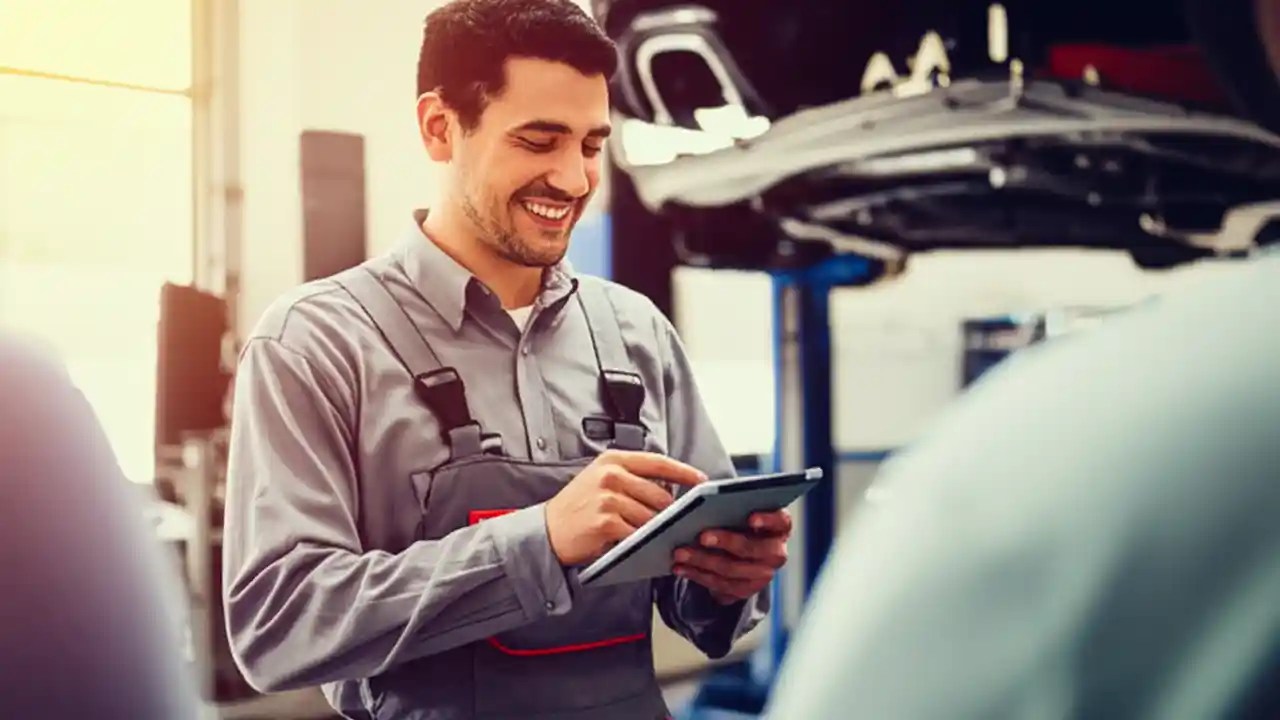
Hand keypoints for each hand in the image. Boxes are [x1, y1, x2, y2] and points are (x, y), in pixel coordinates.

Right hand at [546, 450, 706, 565]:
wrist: (548, 531)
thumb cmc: (579, 507)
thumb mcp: (602, 480)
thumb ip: (633, 478)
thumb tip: (671, 486)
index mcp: (614, 460)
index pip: (658, 462)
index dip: (684, 471)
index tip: (702, 480)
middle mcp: (611, 475)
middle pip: (660, 494)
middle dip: (670, 512)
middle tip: (676, 523)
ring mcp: (608, 498)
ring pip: (652, 516)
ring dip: (656, 530)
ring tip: (655, 536)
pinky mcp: (606, 522)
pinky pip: (638, 534)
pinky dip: (643, 542)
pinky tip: (642, 545)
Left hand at [672, 509, 791, 604]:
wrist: (738, 550)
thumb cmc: (737, 520)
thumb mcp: (740, 509)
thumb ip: (732, 504)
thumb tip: (707, 498)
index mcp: (780, 526)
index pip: (781, 521)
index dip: (768, 520)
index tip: (751, 517)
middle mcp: (776, 552)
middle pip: (753, 549)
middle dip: (726, 542)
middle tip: (701, 536)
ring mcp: (763, 575)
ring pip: (732, 570)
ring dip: (703, 561)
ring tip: (680, 553)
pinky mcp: (745, 591)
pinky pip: (721, 585)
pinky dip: (697, 575)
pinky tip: (680, 567)